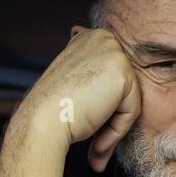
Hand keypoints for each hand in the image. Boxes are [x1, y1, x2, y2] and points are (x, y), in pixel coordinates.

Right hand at [10, 26, 141, 170]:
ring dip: (113, 124)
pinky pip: (132, 110)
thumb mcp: (73, 77)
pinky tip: (97, 139)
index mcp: (91, 37)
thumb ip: (90, 67)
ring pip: (130, 99)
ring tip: (93, 139)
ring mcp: (115, 53)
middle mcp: (104, 38)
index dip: (101, 102)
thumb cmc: (55, 108)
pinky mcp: (122, 74)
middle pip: (124, 87)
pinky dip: (117, 129)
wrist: (42, 123)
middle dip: (110, 113)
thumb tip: (91, 58)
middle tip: (91, 134)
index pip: (113, 77)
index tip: (84, 116)